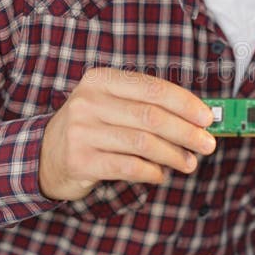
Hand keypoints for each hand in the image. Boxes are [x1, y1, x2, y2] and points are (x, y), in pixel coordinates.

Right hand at [38, 68, 215, 200]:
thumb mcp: (113, 106)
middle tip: (207, 145)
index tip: (208, 118)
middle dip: (186, 132)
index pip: (153, 88)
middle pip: (151, 116)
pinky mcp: (80, 160)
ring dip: (173, 155)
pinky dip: (151, 172)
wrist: (46, 154)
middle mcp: (89, 101)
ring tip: (189, 163)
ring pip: (142, 142)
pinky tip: (161, 174)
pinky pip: (127, 166)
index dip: (185, 104)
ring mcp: (82, 131)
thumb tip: (197, 121)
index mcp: (102, 80)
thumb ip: (149, 108)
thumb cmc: (92, 128)